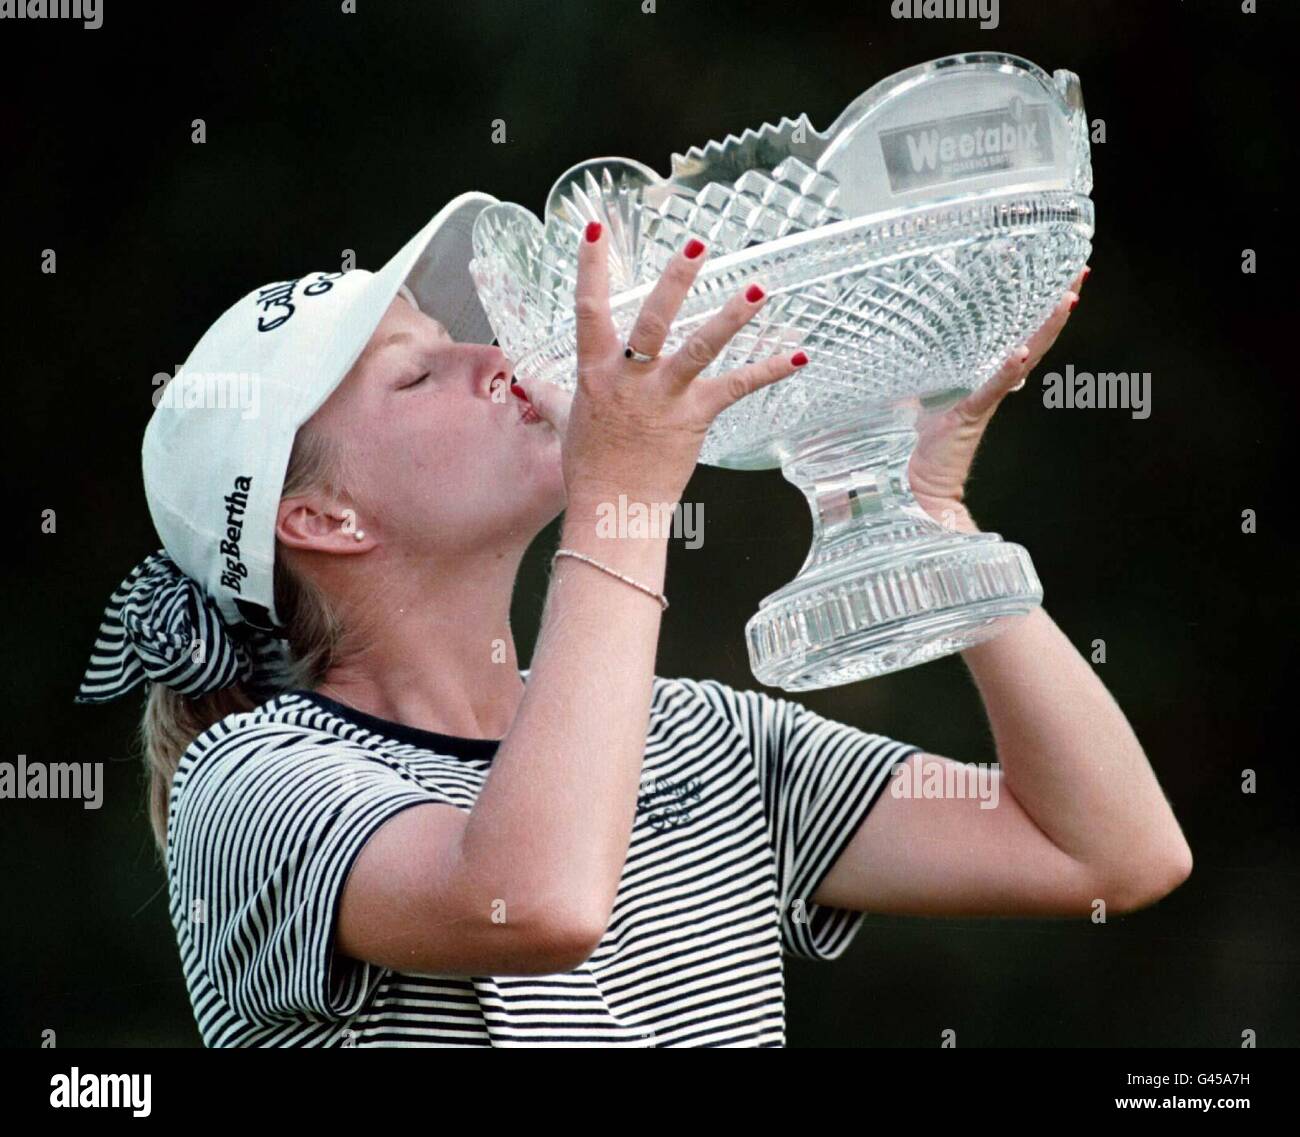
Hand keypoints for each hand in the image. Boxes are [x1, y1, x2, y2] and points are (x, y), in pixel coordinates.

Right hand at [524, 225, 807, 507]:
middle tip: (696, 247)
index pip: (589, 311)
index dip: (591, 268)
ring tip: (757, 289)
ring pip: (699, 348)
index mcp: (595, 373)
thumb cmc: (590, 469)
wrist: (613, 509)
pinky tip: (799, 355)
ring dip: (730, 318)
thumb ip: (553, 398)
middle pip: (653, 321)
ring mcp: (664, 398)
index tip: (597, 230)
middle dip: (675, 281)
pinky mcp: (694, 418)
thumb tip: (536, 385)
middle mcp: (630, 379)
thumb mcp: (566, 424)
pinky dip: (769, 371)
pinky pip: (736, 388)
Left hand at [908, 266, 1089, 531]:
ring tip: (1066, 300)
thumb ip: (918, 372)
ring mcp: (984, 398)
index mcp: (980, 376)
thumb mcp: (916, 395)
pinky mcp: (971, 414)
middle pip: (1031, 338)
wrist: (915, 485)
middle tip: (1079, 273)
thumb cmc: (916, 445)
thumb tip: (899, 345)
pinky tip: (1020, 353)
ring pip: (1022, 357)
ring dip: (1045, 329)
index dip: (1031, 305)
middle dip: (1055, 306)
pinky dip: (1006, 371)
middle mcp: (990, 384)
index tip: (1050, 273)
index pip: (1012, 333)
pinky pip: (991, 389)